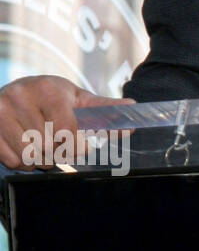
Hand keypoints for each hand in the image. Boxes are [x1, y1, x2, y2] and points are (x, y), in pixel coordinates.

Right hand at [0, 76, 124, 169]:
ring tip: (41, 143)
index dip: (76, 146)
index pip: (66, 132)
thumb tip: (133, 108)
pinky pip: (12, 161)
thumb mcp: (78, 99)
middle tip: (57, 141)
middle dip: (58, 152)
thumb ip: (105, 108)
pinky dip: (22, 161)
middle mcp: (20, 96)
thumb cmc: (52, 98)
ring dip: (41, 159)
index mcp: (47, 89)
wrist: (16, 91)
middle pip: (49, 148)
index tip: (77, 142)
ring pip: (30, 156)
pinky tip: (24, 145)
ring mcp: (0, 111)